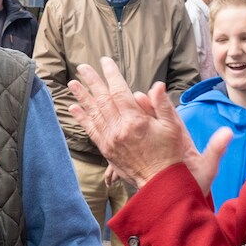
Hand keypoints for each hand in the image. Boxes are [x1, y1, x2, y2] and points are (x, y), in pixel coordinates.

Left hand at [68, 58, 231, 193]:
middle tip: (82, 67)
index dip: (112, 75)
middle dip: (92, 81)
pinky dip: (82, 118)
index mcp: (136, 121)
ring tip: (72, 83)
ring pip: (93, 113)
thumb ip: (163, 106)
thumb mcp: (173, 129)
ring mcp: (110, 140)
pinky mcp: (106, 150)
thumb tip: (157, 85)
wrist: (160, 183)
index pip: (119, 91)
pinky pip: (91, 130)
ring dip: (82, 97)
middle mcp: (119, 129)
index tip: (105, 61)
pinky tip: (73, 108)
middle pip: (102, 99)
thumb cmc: (171, 155)